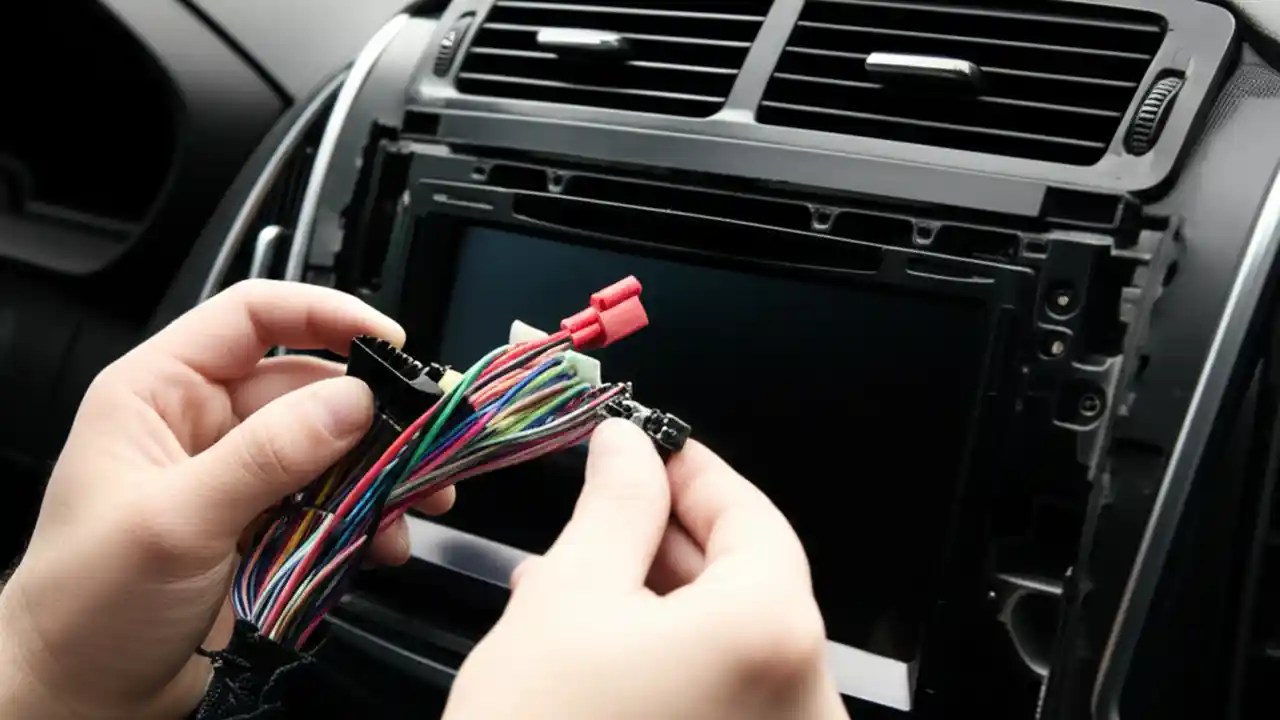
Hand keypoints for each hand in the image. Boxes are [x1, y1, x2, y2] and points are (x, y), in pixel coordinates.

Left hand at [0, 280, 454, 718]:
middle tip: (427, 439)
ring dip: (380, 471)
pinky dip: (367, 518)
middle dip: (373, 414)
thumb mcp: (177, 521)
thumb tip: (354, 402)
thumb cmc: (90, 604)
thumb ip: (267, 457)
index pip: (252, 316)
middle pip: (307, 386)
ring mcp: (235, 476)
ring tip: (422, 499)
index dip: (324, 314)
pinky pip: (330, 502)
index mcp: (160, 391)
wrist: (82, 698)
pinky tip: (386, 543)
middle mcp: (202, 422)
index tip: (390, 343)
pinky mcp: (263, 524)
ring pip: (329, 448)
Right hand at [444, 420, 848, 719]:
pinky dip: (667, 661)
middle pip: (745, 579)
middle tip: (601, 505)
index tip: (645, 444)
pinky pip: (720, 695)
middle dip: (664, 536)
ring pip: (726, 640)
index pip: (748, 513)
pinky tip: (598, 650)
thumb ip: (612, 506)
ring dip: (656, 599)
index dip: (688, 469)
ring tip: (576, 579)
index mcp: (773, 633)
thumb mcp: (566, 602)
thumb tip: (630, 447)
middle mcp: (805, 698)